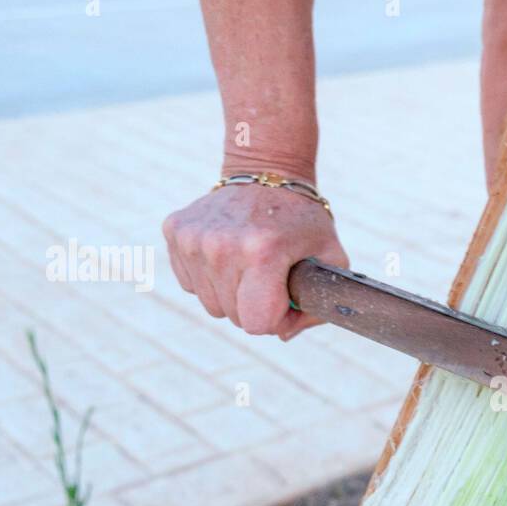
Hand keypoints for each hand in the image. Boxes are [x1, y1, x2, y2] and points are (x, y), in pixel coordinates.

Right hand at [161, 179, 346, 339]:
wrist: (267, 172)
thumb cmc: (302, 221)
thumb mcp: (331, 259)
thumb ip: (318, 306)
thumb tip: (283, 333)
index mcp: (263, 252)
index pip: (257, 323)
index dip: (276, 319)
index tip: (285, 299)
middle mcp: (221, 245)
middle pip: (234, 316)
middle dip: (254, 306)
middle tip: (269, 278)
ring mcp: (193, 237)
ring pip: (210, 303)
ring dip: (231, 293)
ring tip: (249, 264)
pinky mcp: (175, 231)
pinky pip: (190, 283)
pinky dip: (209, 276)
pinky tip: (228, 252)